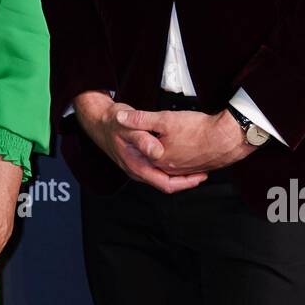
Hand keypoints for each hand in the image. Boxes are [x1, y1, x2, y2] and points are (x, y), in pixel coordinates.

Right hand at [73, 90, 207, 192]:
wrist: (99, 120)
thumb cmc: (113, 122)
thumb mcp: (127, 126)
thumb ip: (142, 138)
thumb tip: (156, 152)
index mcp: (136, 166)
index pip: (166, 184)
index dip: (185, 183)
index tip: (200, 175)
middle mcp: (138, 170)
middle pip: (167, 183)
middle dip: (187, 180)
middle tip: (205, 172)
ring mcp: (139, 167)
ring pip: (164, 177)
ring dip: (181, 174)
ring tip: (198, 167)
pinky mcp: (141, 160)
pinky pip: (160, 169)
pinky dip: (173, 167)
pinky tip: (183, 158)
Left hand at [115, 106, 259, 173]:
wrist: (227, 138)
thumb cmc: (198, 129)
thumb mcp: (165, 119)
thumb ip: (141, 119)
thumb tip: (121, 119)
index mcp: (159, 160)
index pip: (141, 153)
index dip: (137, 140)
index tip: (136, 131)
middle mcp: (171, 169)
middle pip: (154, 160)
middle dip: (149, 151)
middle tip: (146, 140)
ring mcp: (186, 170)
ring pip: (170, 164)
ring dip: (165, 155)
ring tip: (165, 142)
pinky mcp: (200, 168)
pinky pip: (185, 166)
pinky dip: (179, 156)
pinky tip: (184, 146)